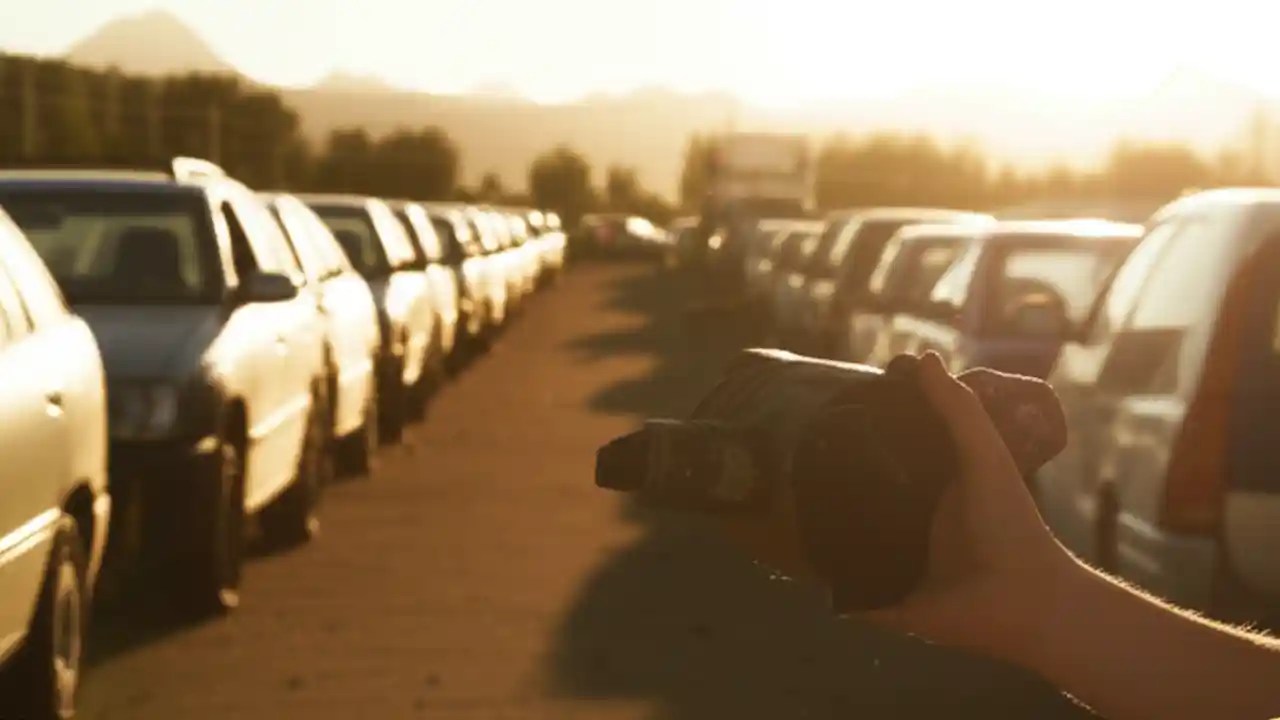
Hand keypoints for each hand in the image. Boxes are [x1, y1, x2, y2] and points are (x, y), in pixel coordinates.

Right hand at [724, 352, 1078, 662]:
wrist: (1022, 599)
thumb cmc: (1011, 524)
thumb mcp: (984, 457)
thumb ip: (958, 410)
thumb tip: (922, 358)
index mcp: (926, 488)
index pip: (884, 455)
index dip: (860, 434)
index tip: (828, 410)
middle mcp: (906, 523)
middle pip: (856, 496)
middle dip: (825, 480)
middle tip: (789, 454)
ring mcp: (890, 561)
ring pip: (840, 538)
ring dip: (815, 526)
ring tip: (777, 499)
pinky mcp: (879, 596)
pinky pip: (839, 586)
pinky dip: (817, 574)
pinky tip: (786, 553)